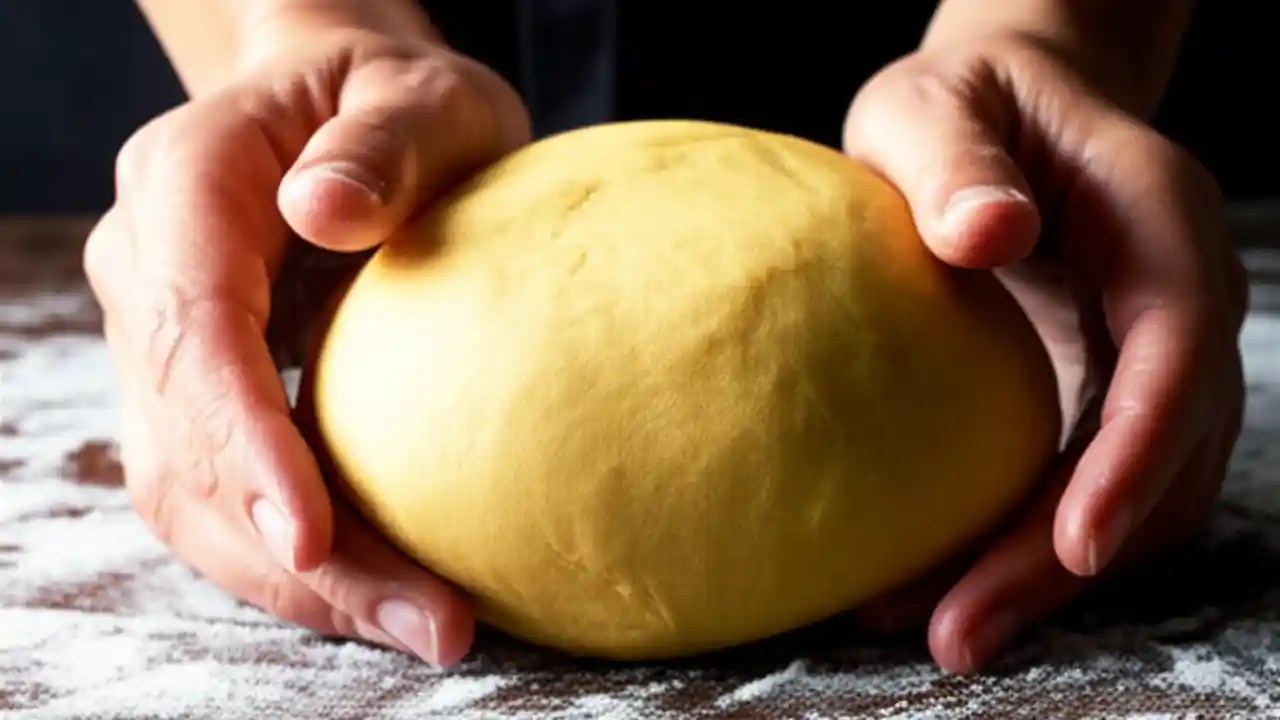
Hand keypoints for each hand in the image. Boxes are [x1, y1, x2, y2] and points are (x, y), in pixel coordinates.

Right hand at [84, 26, 529, 665]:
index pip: (196, 329)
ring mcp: (164, 340)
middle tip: (427, 622)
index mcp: (186, 184)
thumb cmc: (398, 98)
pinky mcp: (201, 391)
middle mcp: (150, 272)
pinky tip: (388, 593)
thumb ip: (382, 144)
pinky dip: (303, 558)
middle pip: (192, 441)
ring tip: (424, 626)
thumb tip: (322, 210)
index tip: (315, 538)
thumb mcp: (420, 93)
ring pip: (196, 493)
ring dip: (303, 582)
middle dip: (298, 555)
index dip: (245, 442)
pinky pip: (227, 494)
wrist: (355, 107)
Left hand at [842, 35, 1246, 672]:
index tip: (1072, 541)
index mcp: (1158, 221)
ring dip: (1042, 573)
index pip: (1177, 349)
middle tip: (957, 633)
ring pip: (1130, 492)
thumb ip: (956, 162)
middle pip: (1156, 453)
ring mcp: (1147, 356)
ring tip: (936, 628)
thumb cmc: (964, 104)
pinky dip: (1025, 544)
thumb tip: (989, 236)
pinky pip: (1084, 484)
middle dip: (1064, 558)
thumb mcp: (936, 105)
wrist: (999, 114)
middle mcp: (1176, 301)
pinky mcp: (1100, 392)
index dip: (1135, 451)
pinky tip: (940, 579)